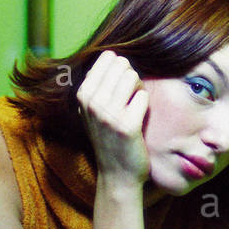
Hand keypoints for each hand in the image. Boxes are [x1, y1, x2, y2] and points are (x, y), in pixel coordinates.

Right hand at [76, 50, 149, 185]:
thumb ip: (99, 83)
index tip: (119, 90)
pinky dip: (145, 106)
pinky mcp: (126, 126)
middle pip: (123, 65)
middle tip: (129, 100)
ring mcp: (108, 114)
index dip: (121, 70)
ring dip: (139, 90)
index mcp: (83, 93)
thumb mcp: (94, 108)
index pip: (109, 57)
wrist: (118, 174)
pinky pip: (144, 97)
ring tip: (133, 109)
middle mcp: (91, 102)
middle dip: (131, 78)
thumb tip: (113, 54)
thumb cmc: (110, 136)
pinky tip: (137, 121)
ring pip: (133, 77)